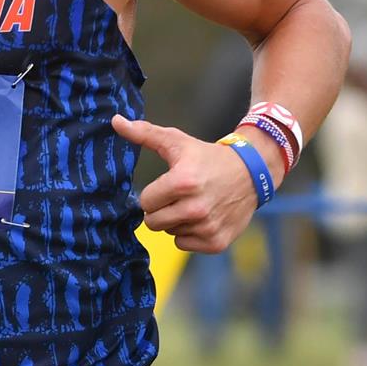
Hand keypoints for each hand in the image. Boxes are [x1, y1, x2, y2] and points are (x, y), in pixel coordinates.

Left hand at [113, 116, 266, 253]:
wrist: (252, 172)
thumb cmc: (207, 157)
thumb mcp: (177, 142)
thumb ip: (144, 133)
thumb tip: (114, 121)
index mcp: (183, 182)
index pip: (145, 202)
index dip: (154, 193)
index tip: (170, 184)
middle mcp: (196, 208)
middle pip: (153, 222)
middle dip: (161, 209)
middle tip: (179, 196)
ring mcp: (207, 227)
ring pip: (169, 232)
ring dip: (177, 220)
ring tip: (195, 204)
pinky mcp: (216, 242)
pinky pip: (183, 244)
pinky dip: (190, 233)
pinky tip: (204, 217)